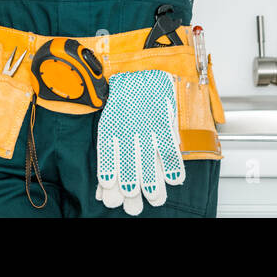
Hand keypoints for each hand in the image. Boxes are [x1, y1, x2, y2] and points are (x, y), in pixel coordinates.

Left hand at [95, 70, 185, 214]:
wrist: (142, 70)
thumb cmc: (125, 102)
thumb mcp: (110, 125)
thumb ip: (108, 157)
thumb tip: (102, 188)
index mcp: (112, 126)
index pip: (108, 155)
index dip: (109, 177)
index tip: (110, 196)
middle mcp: (128, 125)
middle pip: (129, 161)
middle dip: (131, 187)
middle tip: (133, 206)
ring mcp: (147, 123)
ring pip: (150, 156)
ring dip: (152, 181)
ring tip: (154, 198)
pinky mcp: (164, 120)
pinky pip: (169, 144)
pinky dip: (173, 163)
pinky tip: (173, 179)